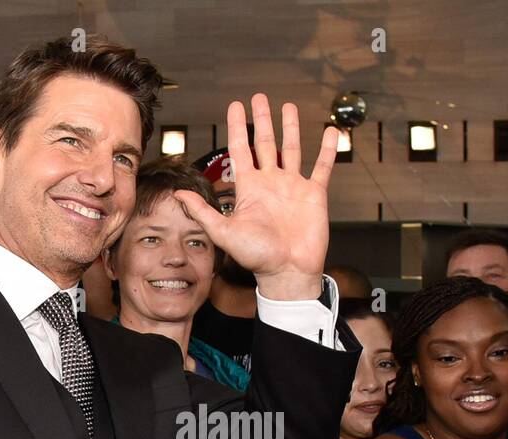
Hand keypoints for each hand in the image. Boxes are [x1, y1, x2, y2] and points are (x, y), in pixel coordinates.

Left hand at [173, 93, 337, 300]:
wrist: (287, 272)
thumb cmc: (256, 257)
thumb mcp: (224, 232)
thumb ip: (202, 211)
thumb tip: (177, 194)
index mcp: (250, 188)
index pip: (241, 150)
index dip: (237, 128)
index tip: (235, 106)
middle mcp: (271, 183)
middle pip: (265, 143)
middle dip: (261, 120)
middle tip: (258, 97)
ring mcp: (293, 187)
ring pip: (292, 149)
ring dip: (290, 127)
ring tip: (289, 106)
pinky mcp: (315, 194)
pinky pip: (322, 167)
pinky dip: (327, 149)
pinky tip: (330, 131)